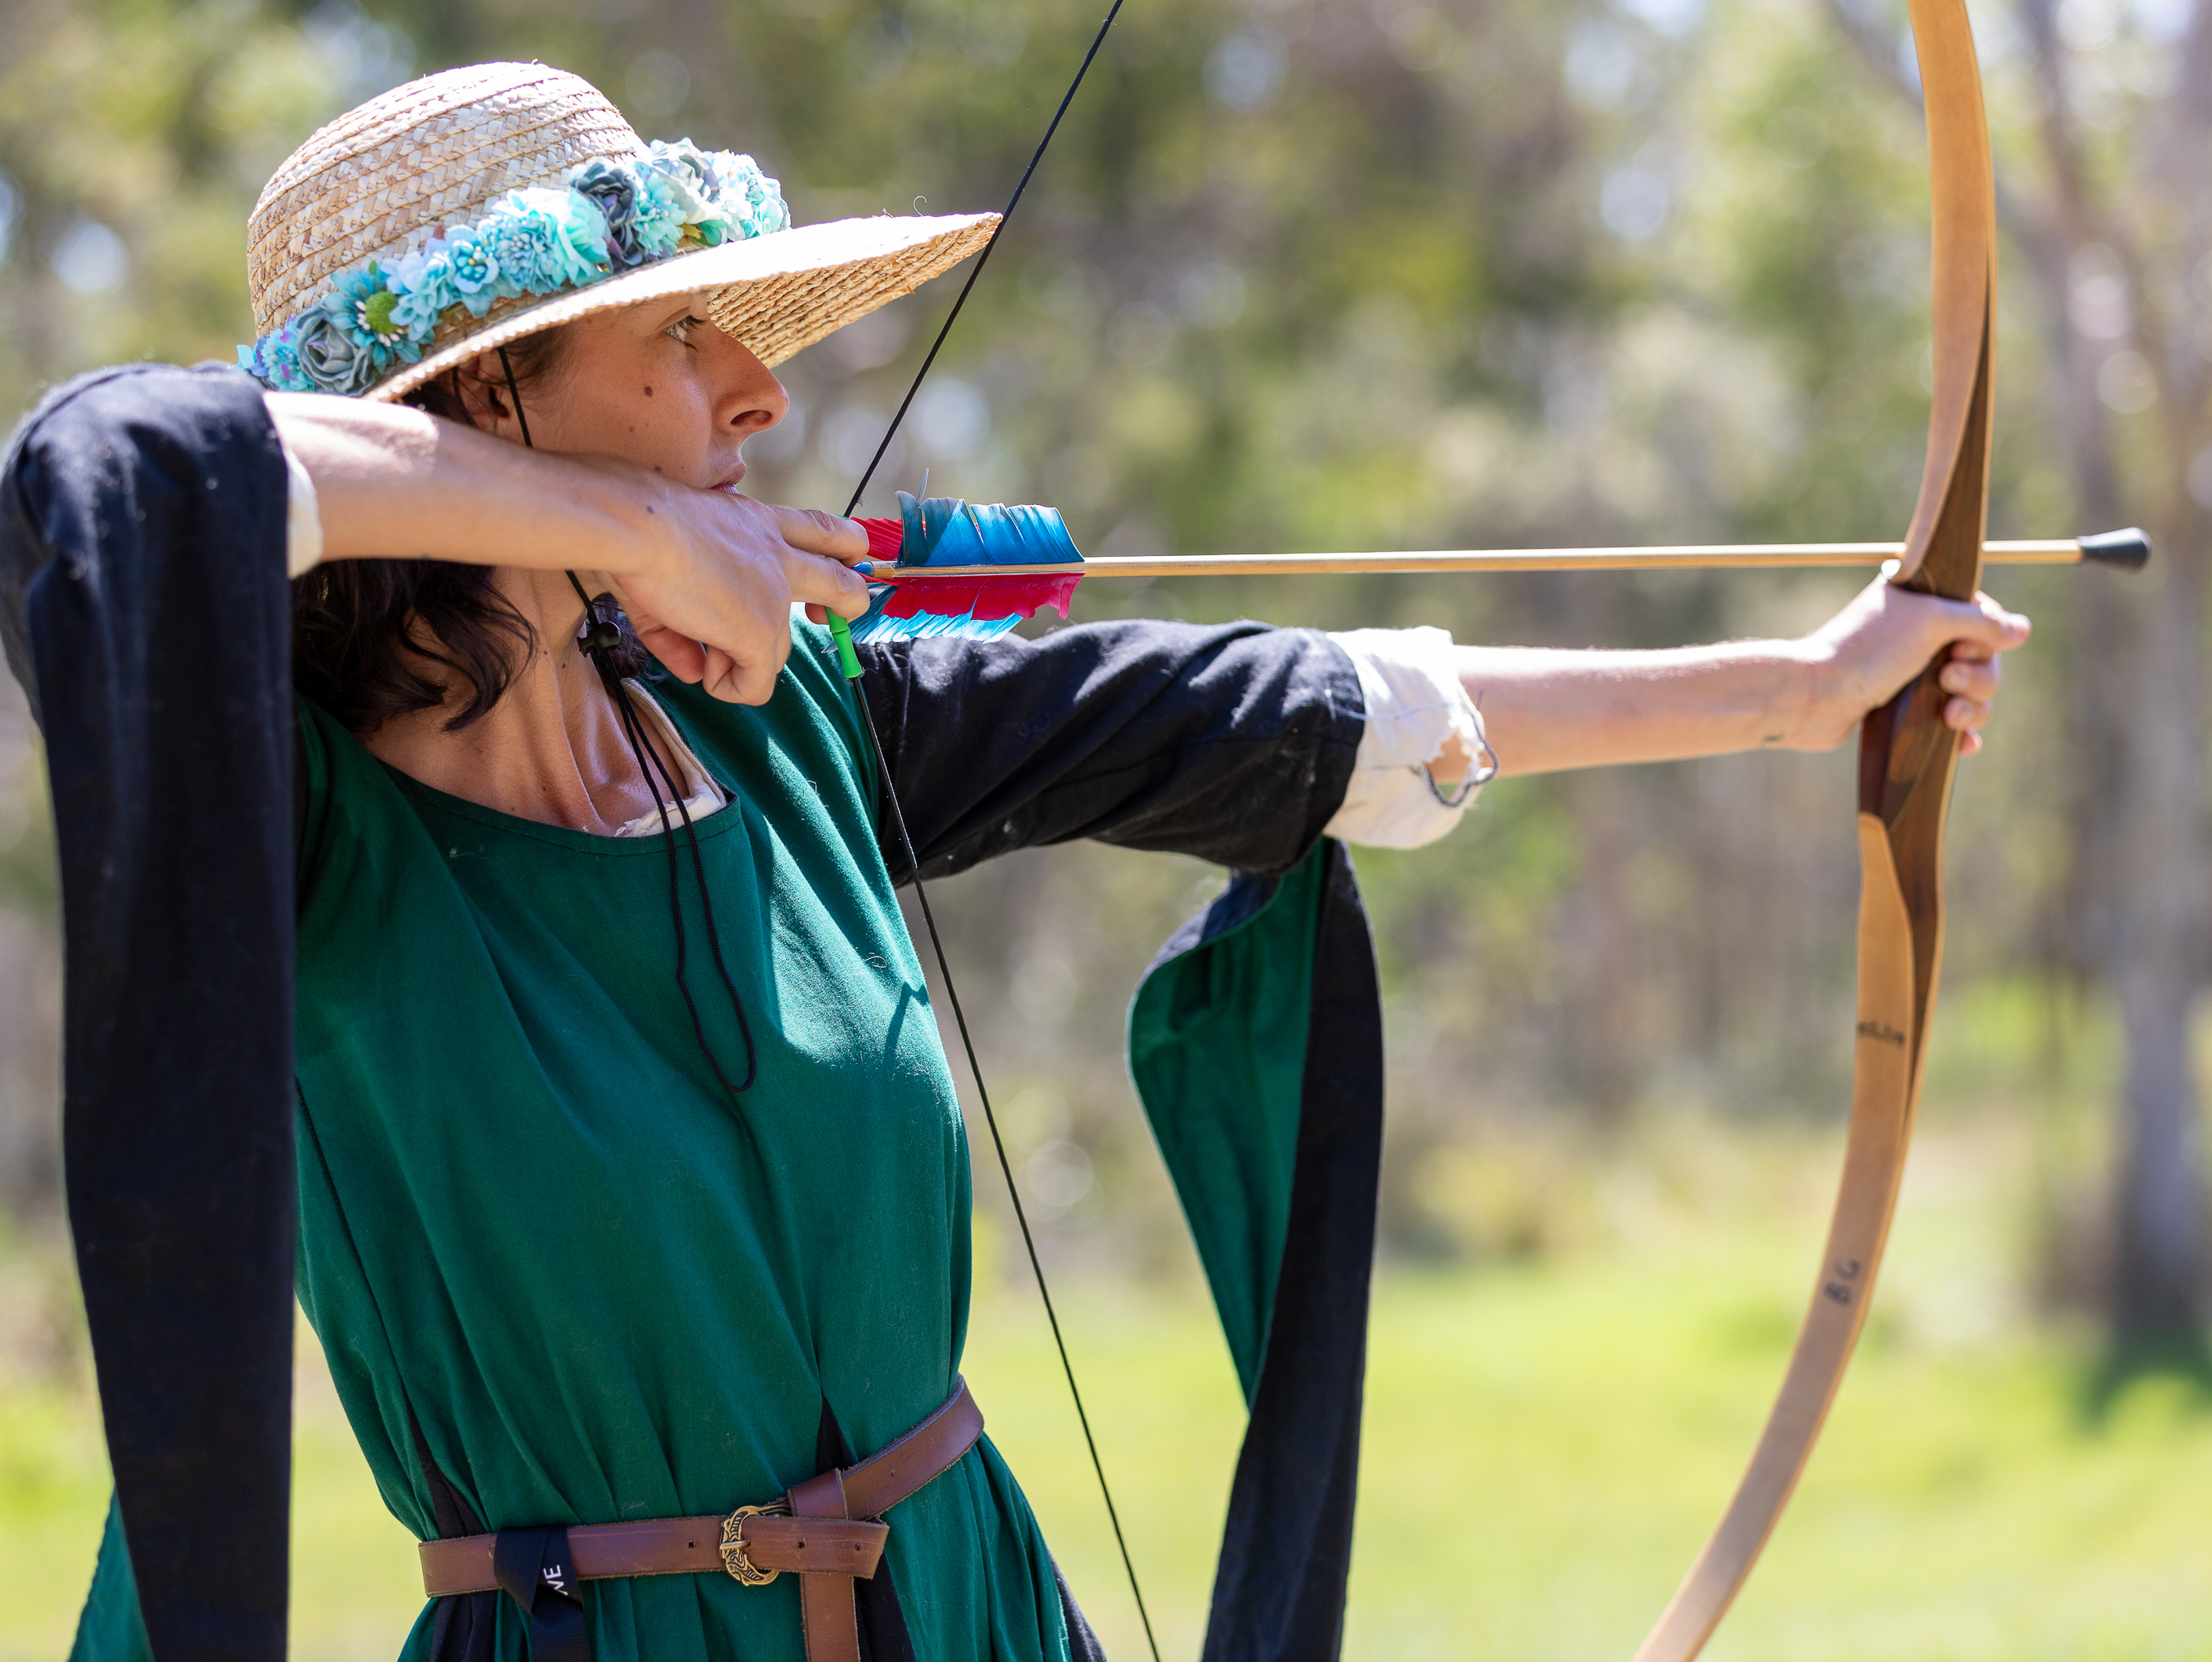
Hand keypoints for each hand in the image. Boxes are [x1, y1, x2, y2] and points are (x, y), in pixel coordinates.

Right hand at [591, 474, 869, 703]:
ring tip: (707, 653)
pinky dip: (732, 687)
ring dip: (749, 662)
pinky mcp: (759, 631)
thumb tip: (695, 669)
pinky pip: (758, 684)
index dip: (839, 554)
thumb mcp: (669, 564)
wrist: (635, 524)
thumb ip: (683, 621)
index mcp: (762, 524)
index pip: (825, 531)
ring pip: (786, 650)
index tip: (819, 572)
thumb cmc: (638, 525)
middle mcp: (779, 558)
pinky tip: (706, 672)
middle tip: (815, 617)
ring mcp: (774, 597)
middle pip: (846, 583)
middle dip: (850, 605)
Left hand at [1793, 575, 2031, 755]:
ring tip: (1950, 715)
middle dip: (1978, 675)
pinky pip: (1949, 723)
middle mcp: (1919, 636)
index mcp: (1922, 603)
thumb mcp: (1929, 622)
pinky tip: (1963, 744)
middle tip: (1948, 679)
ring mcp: (1912, 675)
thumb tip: (2021, 629)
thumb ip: (1980, 621)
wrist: (1816, 697)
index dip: (1984, 634)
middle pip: (1982, 658)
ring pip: (1970, 693)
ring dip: (1973, 707)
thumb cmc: (1867, 652)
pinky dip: (1961, 734)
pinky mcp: (1904, 710)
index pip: (1980, 614)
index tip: (1962, 646)